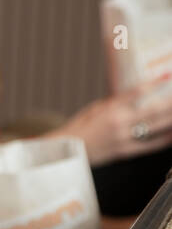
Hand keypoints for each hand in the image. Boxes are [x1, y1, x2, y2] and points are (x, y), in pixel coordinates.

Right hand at [56, 74, 171, 166]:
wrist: (67, 151)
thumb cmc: (80, 127)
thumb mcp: (94, 109)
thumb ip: (115, 103)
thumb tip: (135, 96)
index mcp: (109, 109)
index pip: (136, 93)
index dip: (153, 84)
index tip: (167, 77)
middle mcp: (119, 122)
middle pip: (153, 110)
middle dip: (170, 103)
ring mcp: (124, 138)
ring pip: (156, 127)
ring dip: (171, 119)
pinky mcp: (126, 151)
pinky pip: (151, 145)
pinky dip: (165, 139)